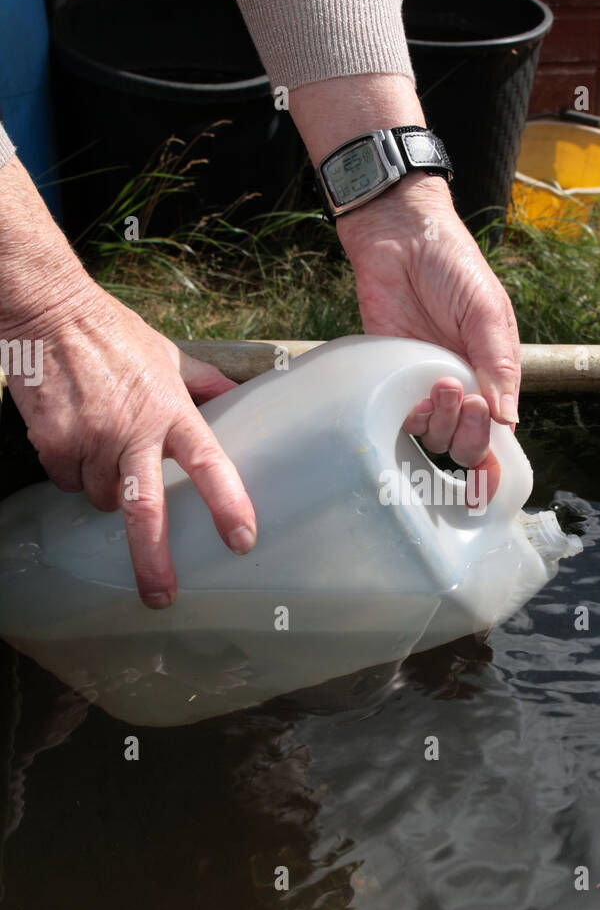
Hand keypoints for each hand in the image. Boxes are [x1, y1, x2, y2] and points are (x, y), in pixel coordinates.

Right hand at [6, 277, 256, 608]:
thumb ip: (204, 384)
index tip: (240, 541)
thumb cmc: (112, 333)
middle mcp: (132, 432)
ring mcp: (89, 441)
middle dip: (153, 561)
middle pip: (147, 511)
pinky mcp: (53, 445)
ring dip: (105, 488)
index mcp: (170, 411)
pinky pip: (67, 483)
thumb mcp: (168, 355)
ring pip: (103, 498)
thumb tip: (240, 398)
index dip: (227, 505)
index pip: (209, 464)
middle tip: (161, 597)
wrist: (49, 312)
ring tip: (103, 445)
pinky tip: (73, 438)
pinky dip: (72, 473)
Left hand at [336, 174, 520, 497]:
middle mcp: (463, 387)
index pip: (499, 432)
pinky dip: (413, 414)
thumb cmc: (453, 265)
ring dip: (443, 419)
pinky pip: (403, 416)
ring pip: (435, 436)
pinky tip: (418, 390)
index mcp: (495, 374)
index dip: (495, 461)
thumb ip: (498, 363)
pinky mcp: (392, 378)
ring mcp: (425, 386)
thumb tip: (507, 419)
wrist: (399, 236)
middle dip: (470, 435)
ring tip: (442, 382)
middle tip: (469, 402)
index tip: (490, 480)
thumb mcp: (487, 310)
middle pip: (467, 443)